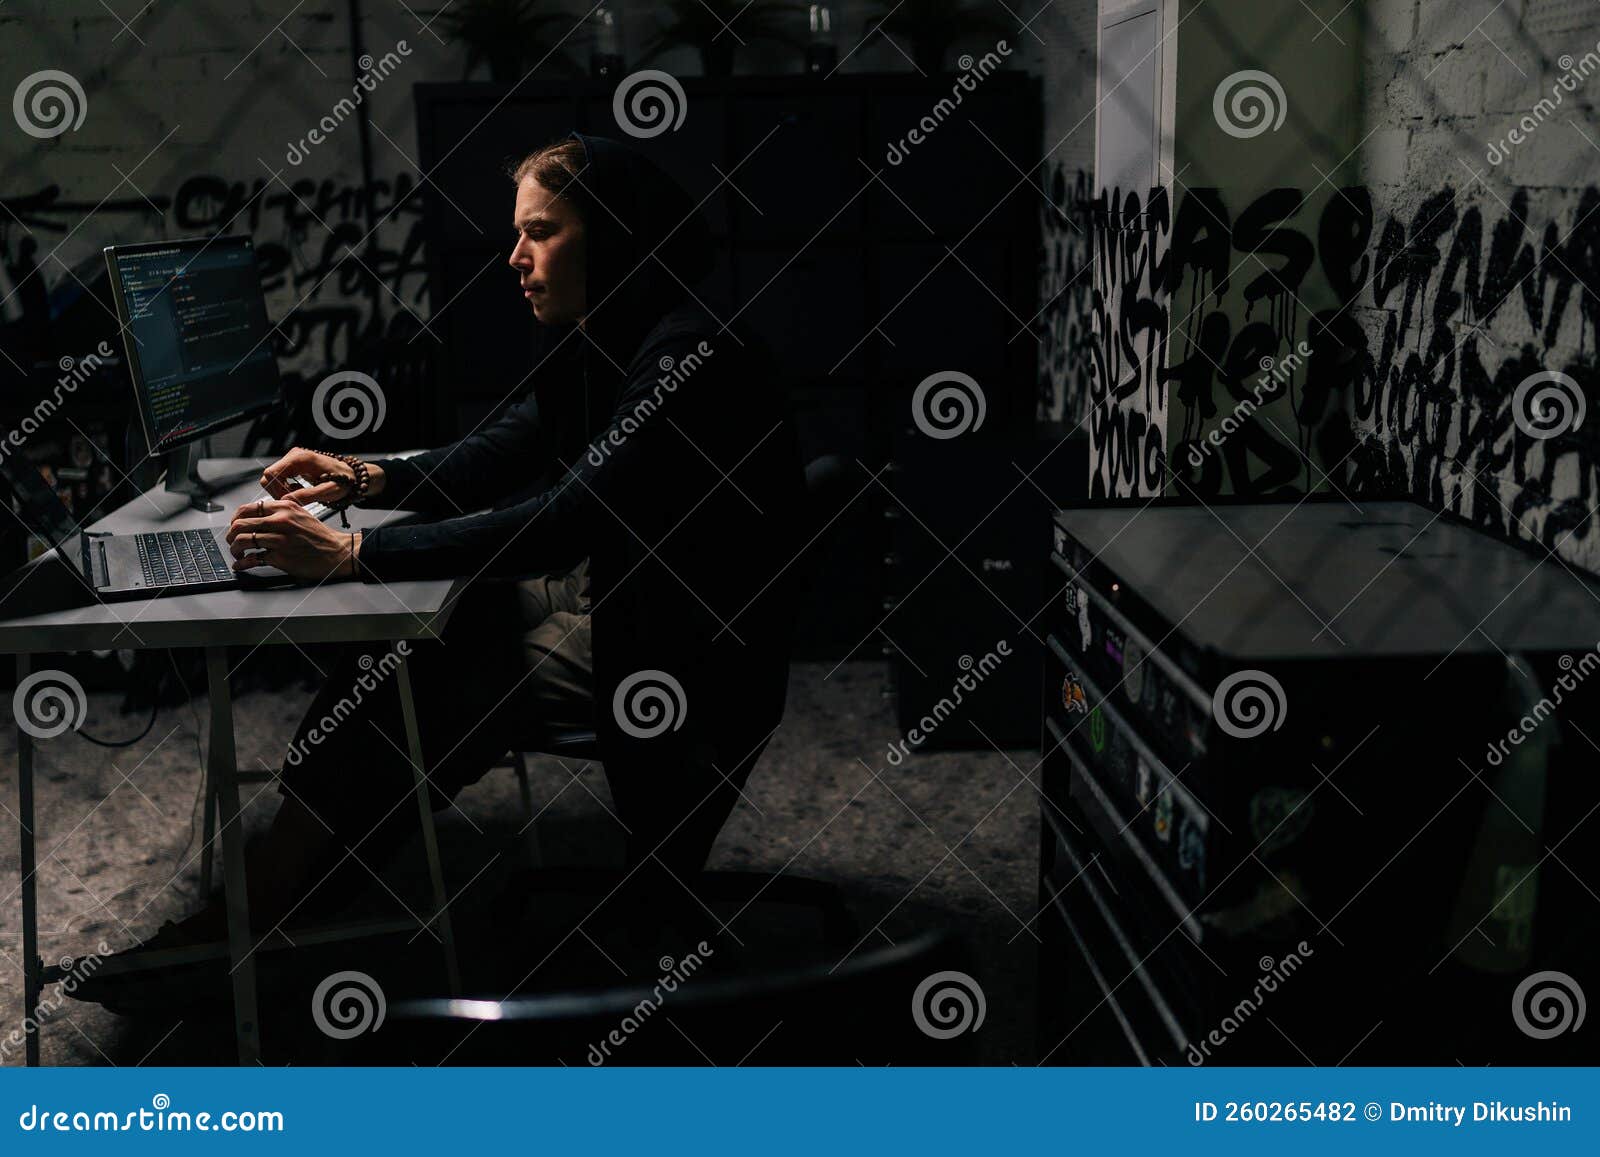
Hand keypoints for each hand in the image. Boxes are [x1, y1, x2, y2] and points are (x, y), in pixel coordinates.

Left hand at [227, 498, 361, 580]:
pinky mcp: (280, 557)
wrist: (338, 552)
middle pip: (240, 524)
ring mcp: (280, 540)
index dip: (235, 518)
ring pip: (242, 541)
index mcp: (284, 507)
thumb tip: (254, 517)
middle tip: (232, 541)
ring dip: (234, 549)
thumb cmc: (319, 535)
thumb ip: (279, 512)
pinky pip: (253, 559)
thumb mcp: (300, 513)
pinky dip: (242, 564)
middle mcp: (280, 521)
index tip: (234, 526)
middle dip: (231, 535)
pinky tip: (240, 565)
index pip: (247, 509)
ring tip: (237, 553)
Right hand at [258, 448, 384, 505]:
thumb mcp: (329, 491)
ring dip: (282, 490)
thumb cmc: (344, 482)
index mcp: (300, 458)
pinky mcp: (293, 464)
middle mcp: (293, 455)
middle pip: (269, 476)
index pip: (271, 473)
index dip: (277, 489)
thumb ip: (308, 495)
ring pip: (272, 478)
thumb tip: (286, 500)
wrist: (351, 475)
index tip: (291, 499)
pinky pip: (279, 478)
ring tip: (301, 495)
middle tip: (297, 500)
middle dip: (278, 491)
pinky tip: (300, 491)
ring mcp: (292, 459)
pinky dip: (286, 488)